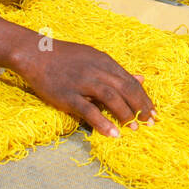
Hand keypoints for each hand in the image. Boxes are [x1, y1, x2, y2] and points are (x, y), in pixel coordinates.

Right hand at [17, 39, 155, 137]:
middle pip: (126, 89)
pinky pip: (89, 110)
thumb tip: (141, 79)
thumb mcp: (95, 57)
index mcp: (105, 61)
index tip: (153, 112)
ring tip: (134, 129)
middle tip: (150, 123)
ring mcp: (82, 83)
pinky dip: (103, 123)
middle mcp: (97, 70)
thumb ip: (117, 71)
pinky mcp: (67, 95)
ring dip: (125, 114)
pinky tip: (113, 134)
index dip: (144, 98)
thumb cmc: (66, 57)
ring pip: (111, 98)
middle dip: (140, 107)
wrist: (35, 54)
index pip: (130, 81)